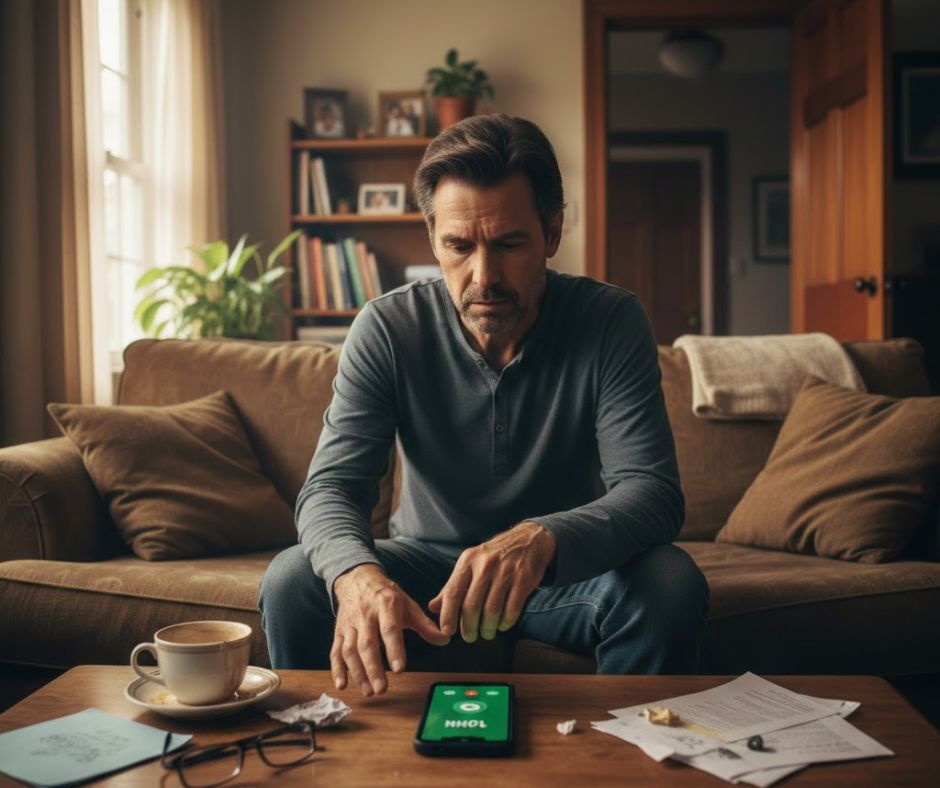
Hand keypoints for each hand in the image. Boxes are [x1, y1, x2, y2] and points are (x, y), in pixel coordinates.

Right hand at [331, 564, 449, 695]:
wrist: (357, 578)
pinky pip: (335, 651)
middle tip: (382, 689)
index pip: (390, 629)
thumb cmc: (386, 595)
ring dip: (357, 672)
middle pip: (367, 644)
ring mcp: (350, 624)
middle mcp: (365, 614)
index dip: (394, 649)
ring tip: (369, 691)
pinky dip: (337, 669)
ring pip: (350, 650)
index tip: (400, 669)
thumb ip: (424, 624)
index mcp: (386, 605)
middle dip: (374, 668)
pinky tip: (342, 685)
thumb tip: (444, 639)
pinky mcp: (338, 631)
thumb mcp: (407, 604)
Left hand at [428, 522, 555, 642]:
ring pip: (492, 611)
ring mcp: (505, 571)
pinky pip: (512, 609)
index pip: (452, 592)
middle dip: (469, 627)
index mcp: (468, 561)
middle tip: (470, 637)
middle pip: (471, 606)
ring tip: (487, 633)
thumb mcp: (470, 564)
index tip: (447, 632)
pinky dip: (506, 622)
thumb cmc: (494, 556)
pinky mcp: (523, 579)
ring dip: (488, 628)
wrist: (528, 540)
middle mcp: (485, 565)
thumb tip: (433, 608)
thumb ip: (452, 586)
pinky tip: (503, 624)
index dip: (448, 615)